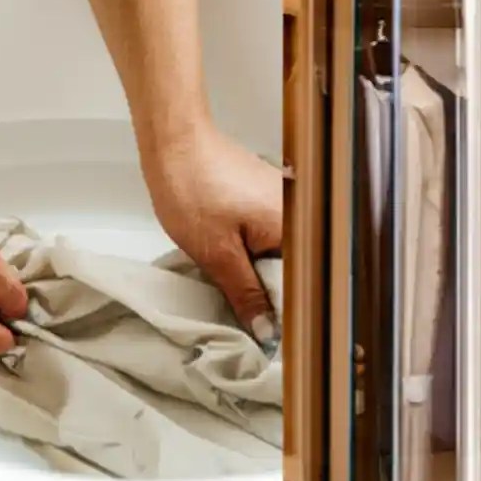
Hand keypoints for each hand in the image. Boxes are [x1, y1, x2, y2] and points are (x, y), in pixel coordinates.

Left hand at [144, 126, 282, 344]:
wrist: (175, 141)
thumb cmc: (193, 192)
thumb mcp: (218, 255)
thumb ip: (247, 294)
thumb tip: (268, 332)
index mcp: (296, 227)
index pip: (305, 285)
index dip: (286, 314)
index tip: (268, 338)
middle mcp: (303, 214)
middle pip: (298, 270)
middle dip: (275, 296)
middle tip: (252, 322)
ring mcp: (290, 203)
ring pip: (285, 256)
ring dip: (264, 277)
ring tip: (244, 298)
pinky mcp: (272, 197)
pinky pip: (275, 238)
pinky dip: (258, 255)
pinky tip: (239, 267)